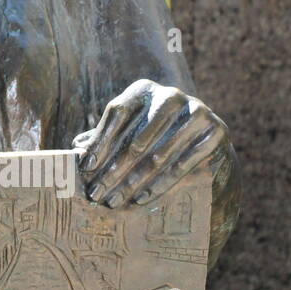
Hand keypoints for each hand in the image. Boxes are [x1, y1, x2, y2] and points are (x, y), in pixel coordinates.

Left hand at [74, 79, 229, 209]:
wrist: (204, 137)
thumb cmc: (154, 133)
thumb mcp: (129, 127)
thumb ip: (104, 135)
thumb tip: (75, 147)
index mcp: (143, 89)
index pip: (116, 114)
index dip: (100, 141)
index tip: (86, 167)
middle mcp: (170, 95)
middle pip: (136, 140)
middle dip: (113, 170)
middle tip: (96, 193)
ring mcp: (196, 111)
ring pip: (158, 156)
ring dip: (134, 182)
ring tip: (115, 200)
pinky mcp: (215, 131)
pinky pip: (184, 164)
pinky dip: (161, 183)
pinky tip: (142, 197)